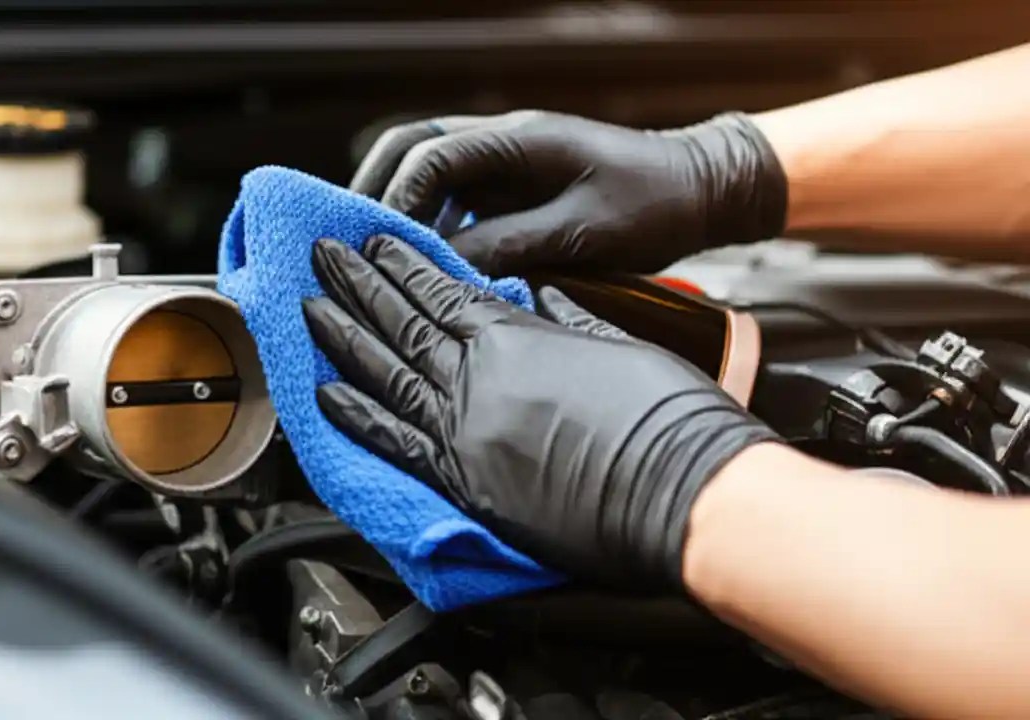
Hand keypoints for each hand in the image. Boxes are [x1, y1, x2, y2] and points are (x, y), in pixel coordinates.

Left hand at [302, 234, 777, 590]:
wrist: (678, 484)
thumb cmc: (665, 416)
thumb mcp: (619, 344)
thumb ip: (569, 319)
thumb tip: (539, 296)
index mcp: (516, 336)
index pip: (443, 289)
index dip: (402, 264)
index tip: (372, 241)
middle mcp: (478, 375)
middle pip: (401, 321)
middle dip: (356, 284)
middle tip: (321, 254)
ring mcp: (464, 427)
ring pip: (385, 371)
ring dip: (343, 336)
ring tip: (309, 308)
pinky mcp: (463, 479)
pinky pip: (393, 440)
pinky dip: (355, 415)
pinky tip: (324, 393)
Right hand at [350, 111, 786, 274]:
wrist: (700, 192)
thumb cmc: (654, 204)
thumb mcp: (581, 232)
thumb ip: (509, 245)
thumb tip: (444, 268)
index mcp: (517, 140)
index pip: (429, 155)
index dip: (395, 199)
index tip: (378, 242)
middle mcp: (503, 142)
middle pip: (412, 148)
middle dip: (376, 190)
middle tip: (352, 238)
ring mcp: (506, 160)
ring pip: (427, 169)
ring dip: (398, 206)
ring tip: (376, 252)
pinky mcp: (513, 184)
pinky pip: (453, 193)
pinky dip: (428, 221)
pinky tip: (423, 258)